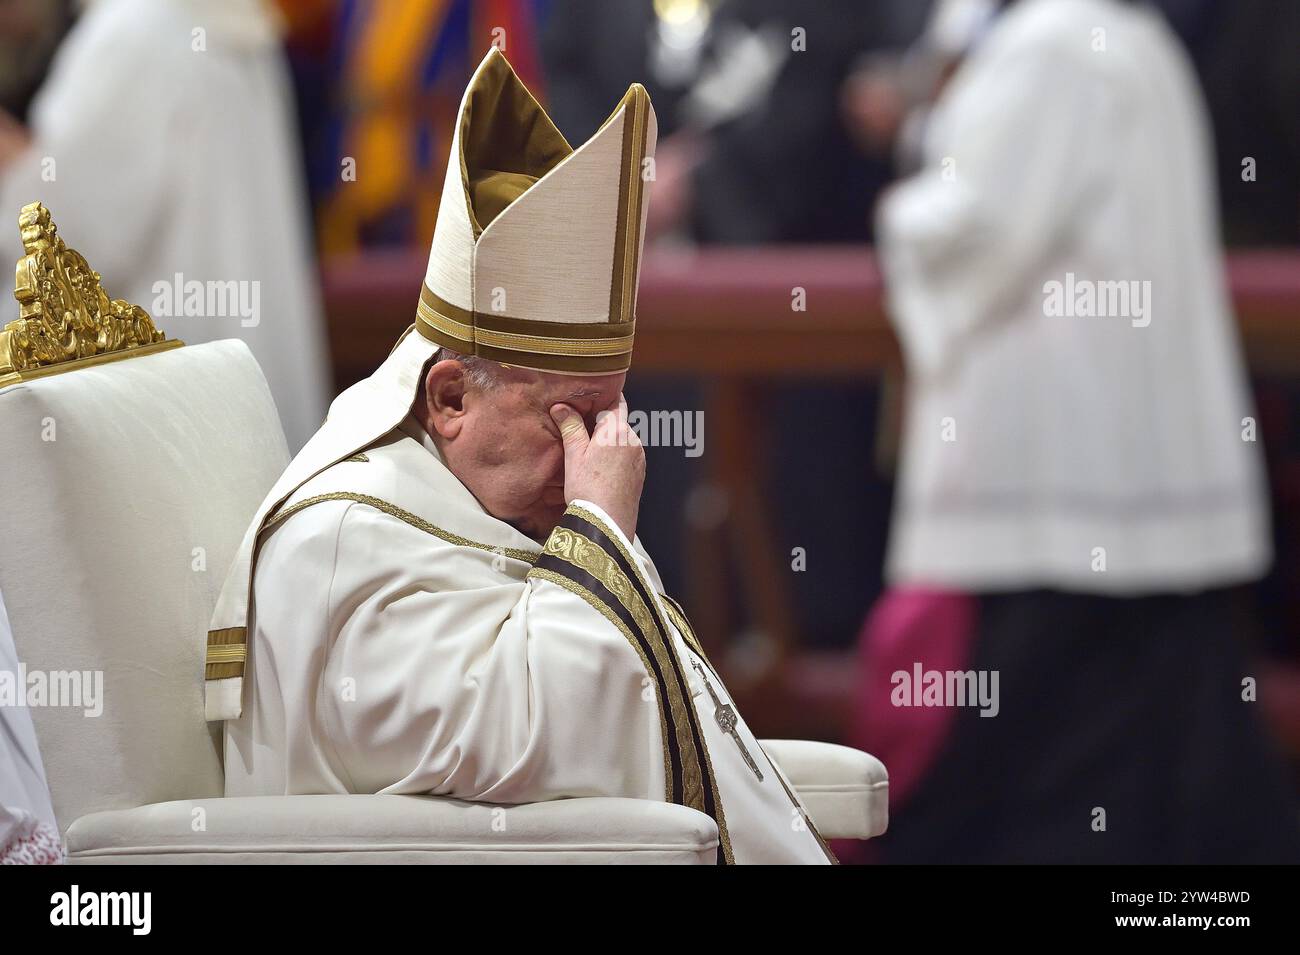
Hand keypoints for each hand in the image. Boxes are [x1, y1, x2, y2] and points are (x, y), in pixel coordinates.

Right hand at [550, 395, 643, 540]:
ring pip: (621, 441)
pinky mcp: (640, 475)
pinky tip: (599, 470)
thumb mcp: (574, 455)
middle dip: (601, 424)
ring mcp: (639, 459)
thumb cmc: (588, 490)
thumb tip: (561, 406)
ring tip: (587, 455)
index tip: (591, 398)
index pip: (616, 402)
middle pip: (617, 423)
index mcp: (617, 431)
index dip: (603, 398)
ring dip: (607, 442)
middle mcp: (633, 441)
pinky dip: (614, 457)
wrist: (607, 525)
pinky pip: (626, 457)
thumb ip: (571, 427)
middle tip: (580, 430)